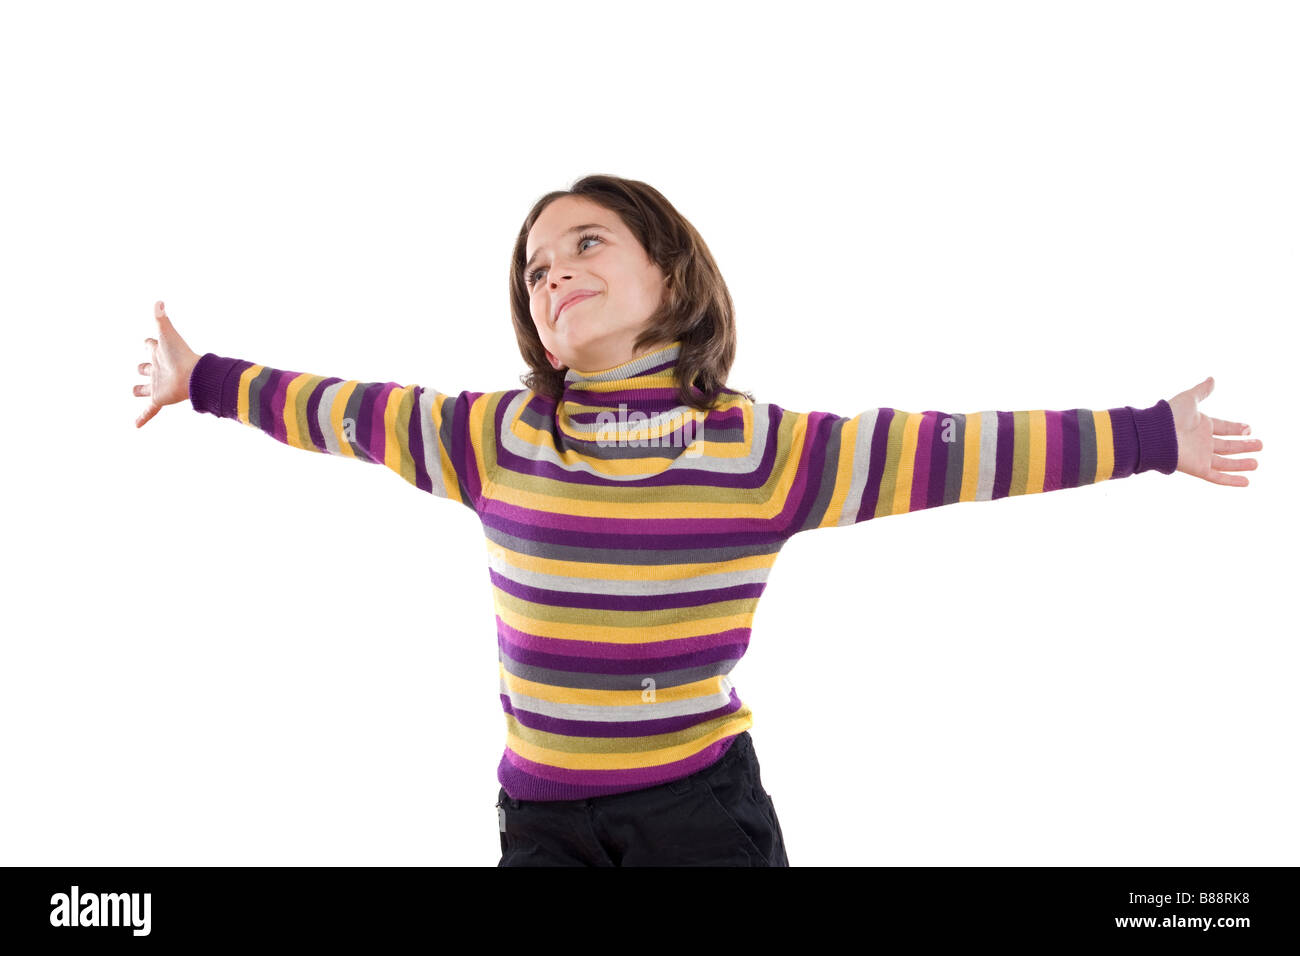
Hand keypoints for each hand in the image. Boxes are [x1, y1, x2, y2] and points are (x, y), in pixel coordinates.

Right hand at [134, 300, 200, 427]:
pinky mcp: (159, 399)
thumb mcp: (167, 335)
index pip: (150, 345)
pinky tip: (135, 426)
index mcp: (159, 353)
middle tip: (143, 367)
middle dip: (143, 366)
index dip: (149, 342)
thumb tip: (159, 301)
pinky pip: (149, 411)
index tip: (148, 340)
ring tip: (137, 390)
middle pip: (145, 367)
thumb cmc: (181, 355)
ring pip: (145, 388)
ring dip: (141, 390)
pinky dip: (142, 418)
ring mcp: (158, 385)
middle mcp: (158, 369)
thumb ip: (162, 318)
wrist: (194, 377)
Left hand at [1167, 376, 1260, 485]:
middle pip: (1227, 446)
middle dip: (1243, 446)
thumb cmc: (1170, 415)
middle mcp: (1202, 442)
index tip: (1249, 428)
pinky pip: (1218, 477)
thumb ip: (1202, 391)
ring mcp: (1201, 456)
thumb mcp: (1190, 399)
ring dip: (1241, 463)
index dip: (1236, 428)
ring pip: (1225, 462)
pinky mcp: (1199, 468)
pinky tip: (1246, 481)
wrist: (1156, 434)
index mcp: (1201, 425)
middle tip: (1260, 444)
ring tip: (1257, 463)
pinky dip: (1232, 480)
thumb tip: (1212, 379)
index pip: (1223, 427)